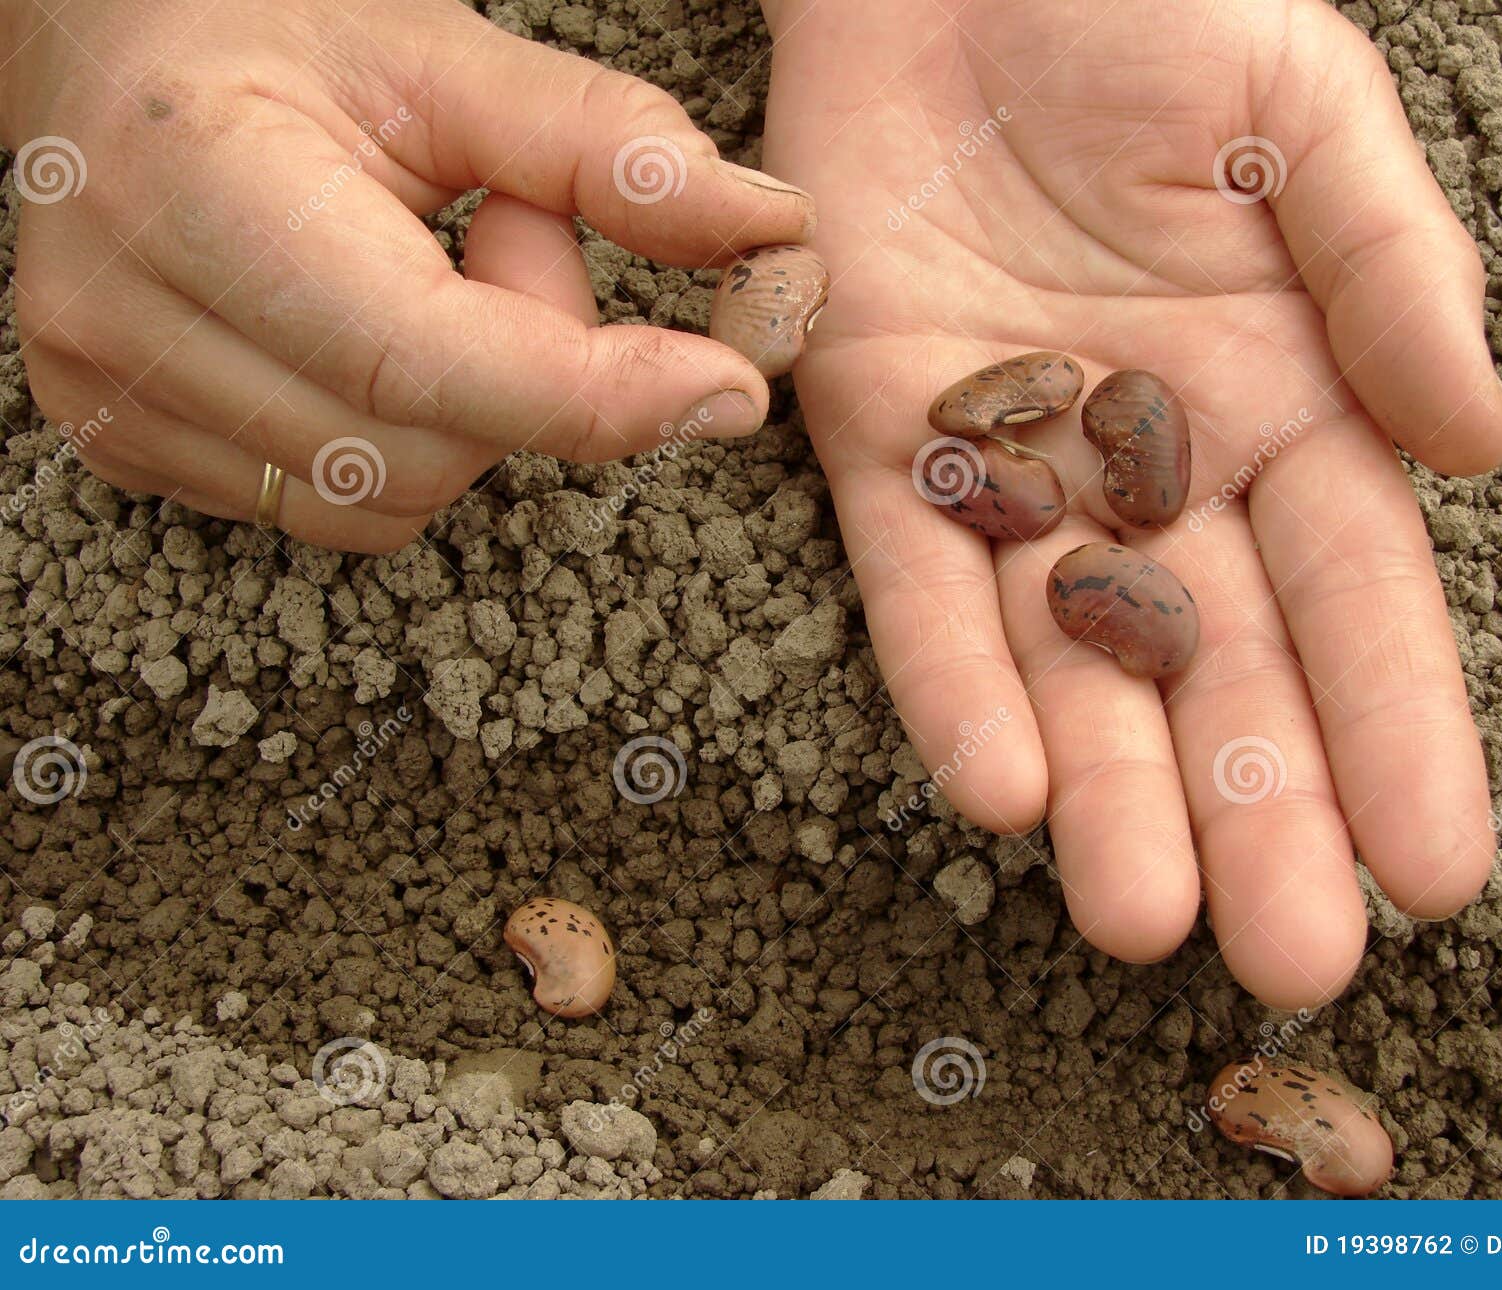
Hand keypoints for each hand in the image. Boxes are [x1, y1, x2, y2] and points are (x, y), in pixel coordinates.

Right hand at [0, 0, 813, 549]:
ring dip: (468, 408)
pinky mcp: (130, 447)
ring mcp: (115, 400)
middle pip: (425, 451)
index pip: (419, 357)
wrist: (109, 55)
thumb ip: (605, 147)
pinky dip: (406, 439)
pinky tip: (374, 333)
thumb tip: (766, 229)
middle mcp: (126, 318)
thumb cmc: (273, 32)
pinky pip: (340, 508)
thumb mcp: (443, 54)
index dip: (589, 391)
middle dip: (526, 366)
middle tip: (513, 234)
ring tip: (429, 272)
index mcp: (197, 189)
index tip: (726, 388)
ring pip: (391, 498)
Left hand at [761, 0, 1501, 1006]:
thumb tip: (1479, 446)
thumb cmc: (1150, 6)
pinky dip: (951, 679)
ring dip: (1104, 788)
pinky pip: (913, 579)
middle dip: (1254, 809)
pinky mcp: (876, 433)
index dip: (1396, 731)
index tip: (1435, 871)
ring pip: (1066, 656)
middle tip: (1287, 958)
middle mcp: (1149, 464)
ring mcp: (1009, 460)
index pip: (1354, 598)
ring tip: (1136, 916)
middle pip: (1214, 662)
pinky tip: (998, 787)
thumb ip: (1395, 276)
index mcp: (1282, 401)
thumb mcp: (1310, 117)